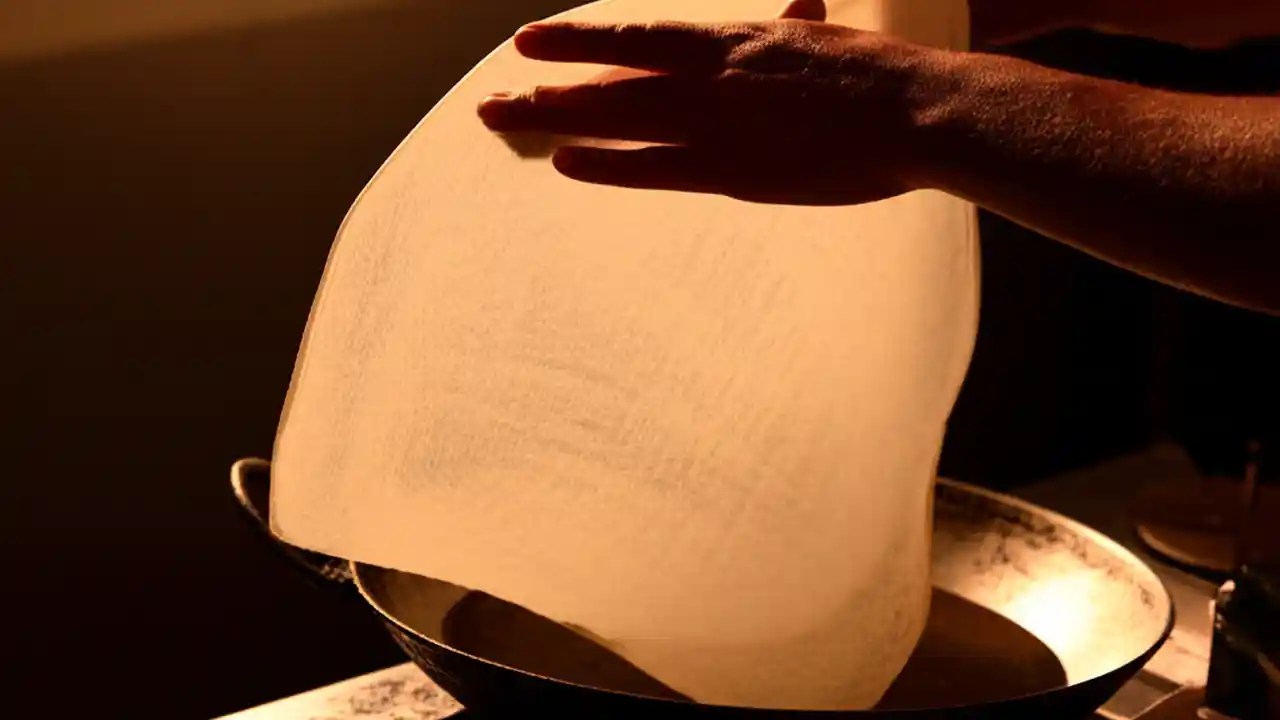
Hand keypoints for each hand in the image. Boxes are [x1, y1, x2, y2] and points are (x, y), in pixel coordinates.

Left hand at [476, 0, 949, 205]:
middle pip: (610, 81)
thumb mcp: (822, 39)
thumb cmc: (882, 73)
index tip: (531, 41)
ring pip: (619, 120)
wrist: (921, 110)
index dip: (578, 40)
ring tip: (506, 121)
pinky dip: (608, 165)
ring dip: (559, 120)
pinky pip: (655, 168)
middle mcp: (712, 77)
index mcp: (734, 39)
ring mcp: (718, 124)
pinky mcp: (735, 172)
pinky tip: (566, 163)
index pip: (637, 38)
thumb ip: (789, 30)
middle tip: (492, 97)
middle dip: (546, 89)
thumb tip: (793, 9)